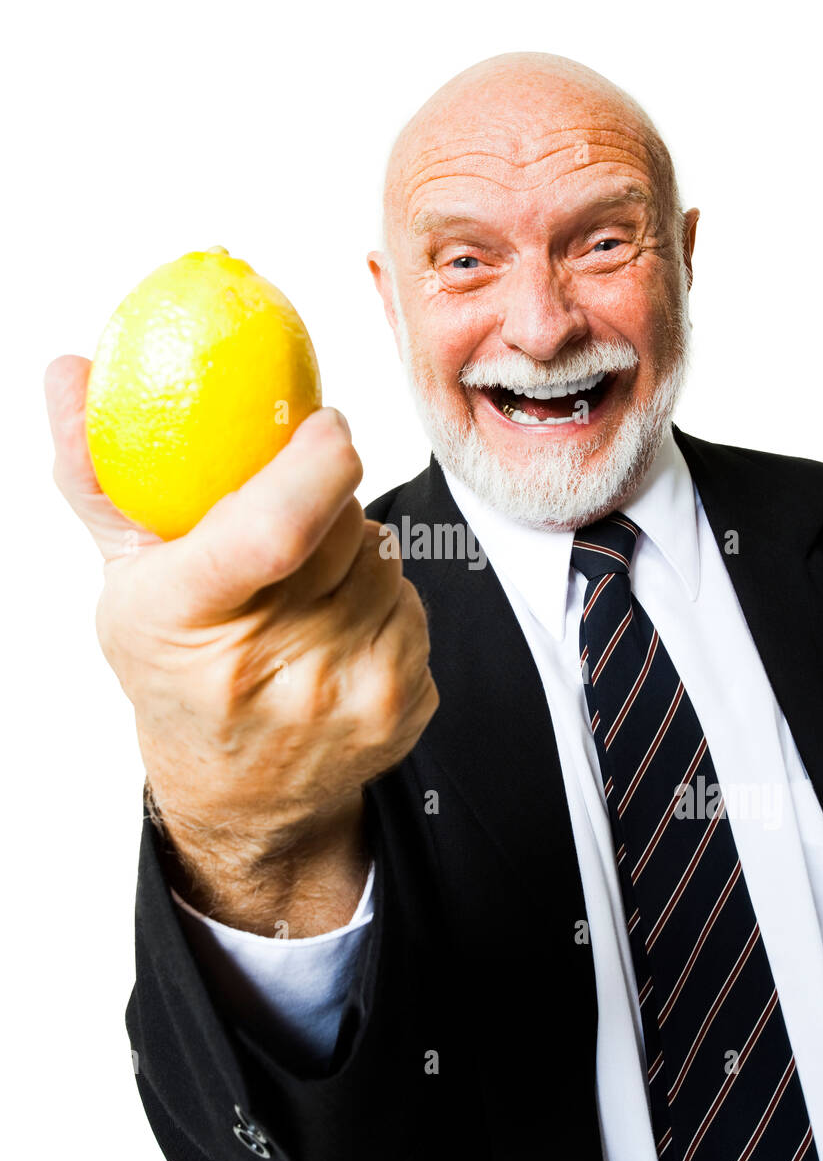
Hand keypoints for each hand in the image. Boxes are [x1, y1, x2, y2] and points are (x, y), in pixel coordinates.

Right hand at [45, 355, 437, 934]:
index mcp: (190, 621)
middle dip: (325, 499)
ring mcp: (345, 696)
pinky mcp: (400, 708)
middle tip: (286, 525)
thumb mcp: (123, 580)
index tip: (321, 427)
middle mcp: (273, 669)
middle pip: (342, 523)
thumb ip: (98, 473)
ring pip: (383, 557)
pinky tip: (336, 631)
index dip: (314, 461)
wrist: (238, 791)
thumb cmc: (175, 670)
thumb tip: (70, 369)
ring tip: (302, 592)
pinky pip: (412, 602)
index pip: (274, 528)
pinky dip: (380, 600)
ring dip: (352, 553)